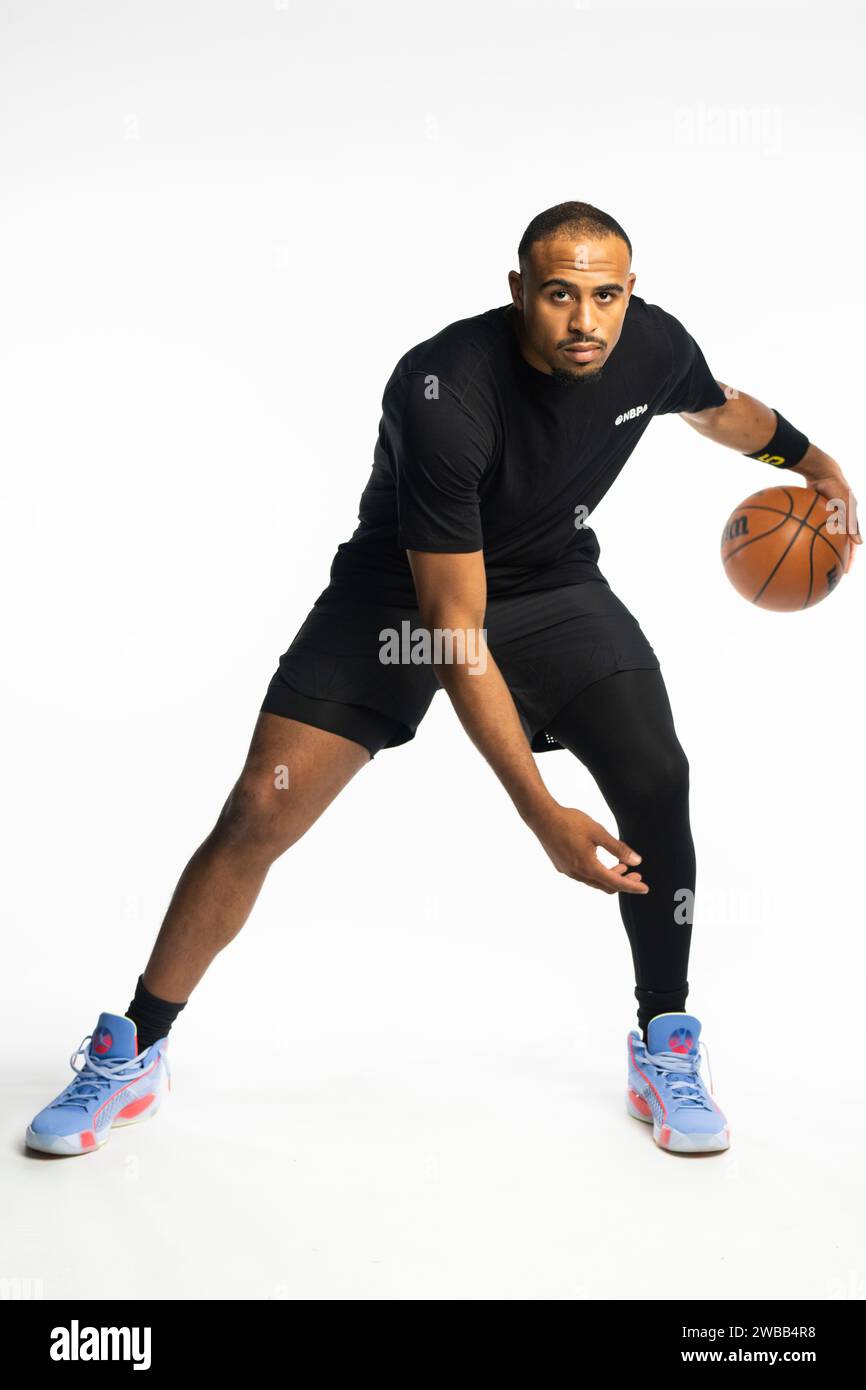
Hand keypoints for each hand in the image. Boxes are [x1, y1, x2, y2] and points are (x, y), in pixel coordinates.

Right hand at [532, 804, 648, 894]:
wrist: (542, 818)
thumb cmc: (569, 822)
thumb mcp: (598, 832)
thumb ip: (618, 848)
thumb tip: (636, 861)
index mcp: (588, 866)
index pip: (616, 883)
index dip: (632, 886)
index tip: (644, 888)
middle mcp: (578, 873)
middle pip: (605, 886)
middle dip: (622, 882)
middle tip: (635, 874)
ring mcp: (568, 871)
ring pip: (594, 882)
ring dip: (609, 876)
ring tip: (621, 865)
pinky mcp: (562, 866)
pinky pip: (583, 876)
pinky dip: (596, 873)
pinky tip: (600, 860)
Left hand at [799, 456, 860, 573]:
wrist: (820, 469)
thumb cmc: (834, 486)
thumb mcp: (844, 504)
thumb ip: (850, 523)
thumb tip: (859, 543)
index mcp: (850, 519)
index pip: (852, 543)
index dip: (850, 557)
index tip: (846, 572)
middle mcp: (840, 518)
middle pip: (839, 542)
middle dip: (836, 556)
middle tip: (829, 570)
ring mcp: (828, 514)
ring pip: (826, 536)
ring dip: (821, 548)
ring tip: (813, 562)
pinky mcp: (818, 511)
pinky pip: (813, 527)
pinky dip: (808, 536)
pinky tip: (797, 545)